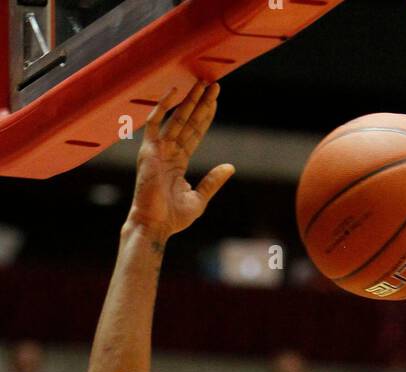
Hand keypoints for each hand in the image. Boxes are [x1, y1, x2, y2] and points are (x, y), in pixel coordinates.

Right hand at [128, 82, 233, 239]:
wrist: (155, 225)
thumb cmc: (173, 217)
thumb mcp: (200, 198)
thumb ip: (213, 181)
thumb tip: (230, 167)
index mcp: (178, 162)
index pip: (194, 133)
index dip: (205, 117)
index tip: (215, 101)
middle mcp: (168, 151)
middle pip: (187, 121)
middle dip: (200, 103)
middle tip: (213, 84)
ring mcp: (158, 149)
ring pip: (175, 118)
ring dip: (189, 101)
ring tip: (202, 84)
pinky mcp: (148, 150)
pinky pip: (154, 122)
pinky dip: (163, 106)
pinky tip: (176, 92)